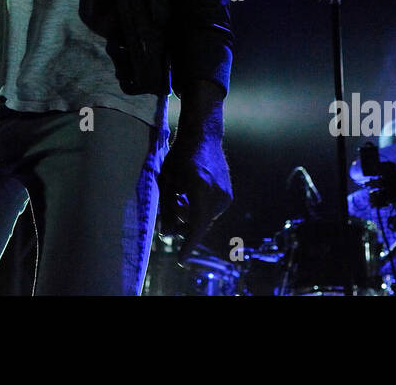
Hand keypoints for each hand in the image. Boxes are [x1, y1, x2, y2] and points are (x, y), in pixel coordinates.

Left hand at [157, 131, 232, 263]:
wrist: (203, 136)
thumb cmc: (180, 155)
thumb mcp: (167, 181)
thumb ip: (167, 209)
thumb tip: (166, 234)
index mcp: (200, 189)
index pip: (196, 226)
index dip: (188, 245)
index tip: (181, 259)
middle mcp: (217, 194)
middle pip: (199, 224)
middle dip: (183, 225)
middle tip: (170, 214)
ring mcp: (226, 195)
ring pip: (205, 218)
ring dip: (191, 216)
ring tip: (180, 197)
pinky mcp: (228, 194)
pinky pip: (211, 210)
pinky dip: (199, 209)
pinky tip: (191, 193)